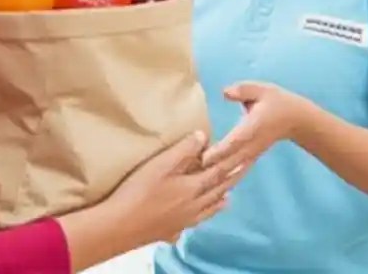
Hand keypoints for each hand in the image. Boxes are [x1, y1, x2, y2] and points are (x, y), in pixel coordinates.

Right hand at [103, 131, 238, 247]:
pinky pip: (192, 224)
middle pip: (218, 192)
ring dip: (219, 200)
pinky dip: (201, 218)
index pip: (219, 173)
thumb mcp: (161, 165)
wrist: (120, 226)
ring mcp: (183, 221)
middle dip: (232, 180)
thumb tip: (203, 136)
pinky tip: (196, 220)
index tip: (248, 156)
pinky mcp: (170, 231)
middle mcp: (194, 206)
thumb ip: (183, 150)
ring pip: (208, 210)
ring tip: (228, 197)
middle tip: (244, 173)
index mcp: (193, 187)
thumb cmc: (140, 191)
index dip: (233, 163)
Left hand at [201, 82, 312, 176]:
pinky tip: (210, 185)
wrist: (296, 120)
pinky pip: (236, 172)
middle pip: (229, 163)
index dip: (218, 151)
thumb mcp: (262, 89)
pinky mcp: (250, 158)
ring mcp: (251, 154)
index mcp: (252, 128)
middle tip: (190, 174)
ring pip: (232, 171)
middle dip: (211, 170)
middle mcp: (251, 145)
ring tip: (196, 181)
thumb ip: (243, 90)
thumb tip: (225, 92)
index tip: (202, 158)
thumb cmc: (277, 102)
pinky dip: (224, 179)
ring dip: (215, 177)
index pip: (234, 143)